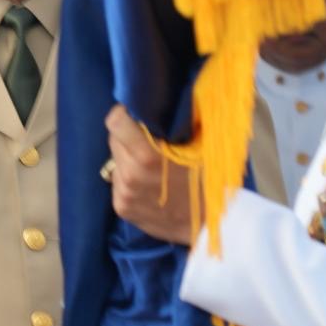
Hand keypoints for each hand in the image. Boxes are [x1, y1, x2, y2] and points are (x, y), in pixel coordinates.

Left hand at [105, 106, 196, 245]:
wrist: (210, 226)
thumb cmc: (209, 181)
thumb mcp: (200, 147)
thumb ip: (179, 124)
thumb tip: (167, 99)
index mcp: (148, 155)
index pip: (115, 122)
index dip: (125, 114)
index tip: (136, 114)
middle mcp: (130, 174)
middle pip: (114, 140)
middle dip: (128, 136)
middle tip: (148, 140)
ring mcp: (124, 193)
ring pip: (116, 162)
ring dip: (128, 159)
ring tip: (151, 166)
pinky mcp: (122, 208)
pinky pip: (118, 183)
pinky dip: (128, 179)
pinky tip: (148, 185)